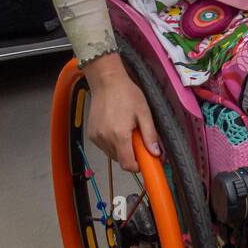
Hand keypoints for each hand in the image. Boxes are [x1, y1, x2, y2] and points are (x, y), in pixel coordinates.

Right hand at [85, 59, 161, 173]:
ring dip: (121, 149)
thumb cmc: (126, 94)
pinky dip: (112, 142)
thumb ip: (150, 135)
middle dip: (131, 154)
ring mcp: (96, 137)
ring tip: (126, 130)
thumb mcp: (144, 113)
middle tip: (137, 139)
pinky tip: (116, 127)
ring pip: (112, 154)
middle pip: (120, 160)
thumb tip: (156, 153)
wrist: (106, 81)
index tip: (145, 160)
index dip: (138, 166)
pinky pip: (104, 146)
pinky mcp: (91, 134)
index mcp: (119, 135)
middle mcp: (105, 139)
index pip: (127, 164)